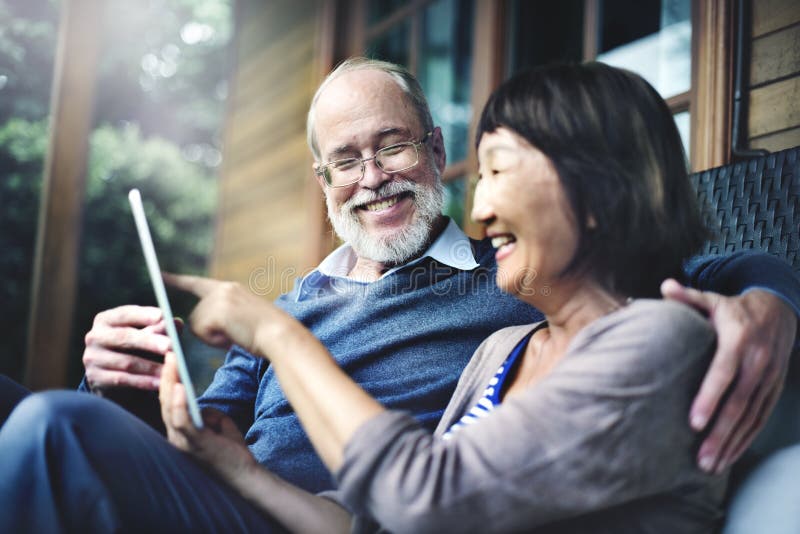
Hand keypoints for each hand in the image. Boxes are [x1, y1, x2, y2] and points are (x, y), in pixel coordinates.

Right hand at [82, 305, 176, 391]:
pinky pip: (123, 379)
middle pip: (124, 337)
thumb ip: (159, 329)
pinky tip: (160, 383)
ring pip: (126, 361)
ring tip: (171, 368)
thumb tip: (176, 323)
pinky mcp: (95, 378)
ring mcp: (92, 358)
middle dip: (149, 341)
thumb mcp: (146, 336)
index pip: (125, 314)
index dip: (143, 315)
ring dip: (152, 366)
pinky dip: (144, 382)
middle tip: (170, 346)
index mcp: (106, 320)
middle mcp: (95, 336)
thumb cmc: (134, 349)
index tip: (162, 316)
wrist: (112, 378)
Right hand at [159, 352, 256, 481]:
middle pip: (165, 401)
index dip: (168, 381)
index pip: (169, 402)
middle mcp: (176, 437)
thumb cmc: (230, 452)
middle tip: (170, 353)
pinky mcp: (195, 444)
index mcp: (180, 432)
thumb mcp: (219, 426)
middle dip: (167, 376)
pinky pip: (182, 422)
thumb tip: (202, 406)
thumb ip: (208, 414)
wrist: (243, 474)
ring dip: (171, 383)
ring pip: (170, 408)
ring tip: (173, 363)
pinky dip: (179, 404)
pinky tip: (181, 388)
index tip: (171, 360)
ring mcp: (183, 442)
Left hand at [162, 273, 284, 354]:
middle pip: (196, 315)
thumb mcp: (240, 317)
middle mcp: (222, 288)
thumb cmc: (265, 333)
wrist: (279, 333)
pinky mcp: (216, 310)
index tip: (158, 274)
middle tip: (235, 333)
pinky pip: (201, 332)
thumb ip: (219, 315)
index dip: (176, 280)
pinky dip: (215, 340)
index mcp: (230, 288)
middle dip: (209, 331)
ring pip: (197, 325)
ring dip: (213, 336)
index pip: (197, 283)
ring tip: (237, 334)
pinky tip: (233, 336)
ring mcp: (219, 298)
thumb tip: (197, 325)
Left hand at [661, 279, 797, 472]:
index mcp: (739, 340)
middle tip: (700, 459)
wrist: (780, 308)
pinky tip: (730, 456)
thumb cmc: (732, 308)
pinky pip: (761, 418)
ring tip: (712, 465)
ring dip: (733, 443)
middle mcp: (758, 361)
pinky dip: (747, 439)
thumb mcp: (712, 299)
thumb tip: (664, 287)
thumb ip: (687, 297)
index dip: (709, 398)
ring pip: (752, 417)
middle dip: (720, 433)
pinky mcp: (775, 388)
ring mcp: (769, 377)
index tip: (693, 422)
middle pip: (739, 403)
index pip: (723, 373)